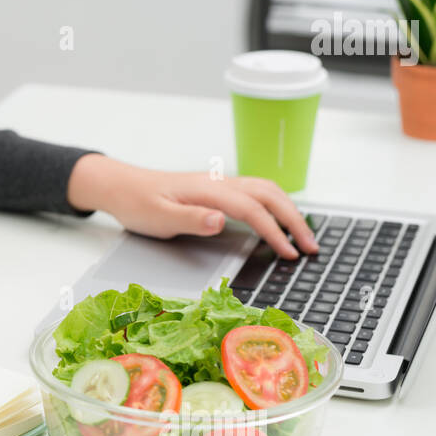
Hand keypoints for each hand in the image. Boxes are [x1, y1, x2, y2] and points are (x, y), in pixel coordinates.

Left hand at [66, 154, 317, 258]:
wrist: (123, 185)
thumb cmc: (138, 203)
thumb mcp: (158, 216)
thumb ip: (190, 218)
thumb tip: (221, 220)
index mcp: (208, 190)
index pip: (251, 209)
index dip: (273, 231)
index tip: (288, 253)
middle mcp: (220, 182)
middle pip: (269, 194)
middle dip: (294, 220)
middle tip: (312, 247)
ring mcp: (221, 183)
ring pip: (266, 190)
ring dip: (289, 210)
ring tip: (304, 236)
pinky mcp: (218, 189)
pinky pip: (256, 192)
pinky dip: (276, 204)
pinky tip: (280, 219)